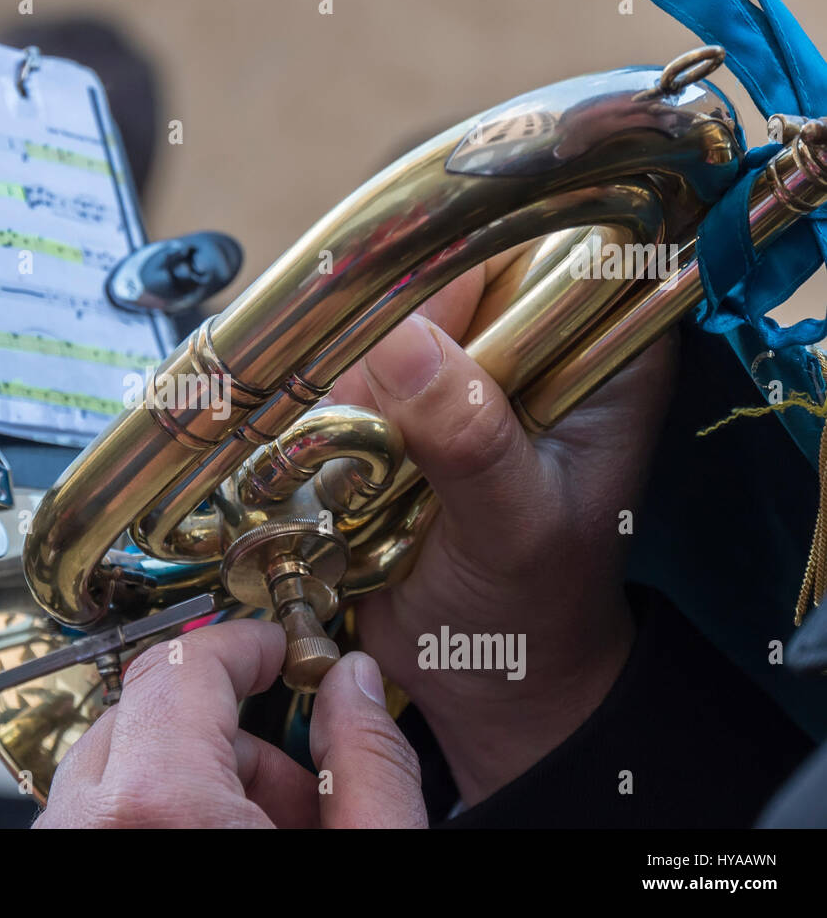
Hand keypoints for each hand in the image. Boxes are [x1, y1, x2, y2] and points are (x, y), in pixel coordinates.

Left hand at [34, 619, 426, 827]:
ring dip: (192, 782)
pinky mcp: (56, 875)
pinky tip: (219, 851)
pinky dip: (154, 819)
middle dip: (228, 734)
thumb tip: (355, 688)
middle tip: (296, 782)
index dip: (244, 646)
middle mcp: (86, 829)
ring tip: (269, 831)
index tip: (278, 654)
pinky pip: (95, 817)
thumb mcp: (371, 860)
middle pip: (146, 715)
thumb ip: (371, 765)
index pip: (186, 666)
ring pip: (116, 770)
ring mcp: (63, 851)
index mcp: (160, 810)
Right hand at [329, 251, 675, 805]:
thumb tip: (397, 337)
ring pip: (378, 321)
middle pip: (440, 269)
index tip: (396, 292)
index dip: (464, 248)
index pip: (538, 241)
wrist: (483, 679)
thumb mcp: (515, 530)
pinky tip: (329, 465)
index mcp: (598, 352)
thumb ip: (470, 440)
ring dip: (347, 381)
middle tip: (359, 404)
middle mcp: (529, 345)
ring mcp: (459, 374)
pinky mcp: (399, 407)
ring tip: (354, 461)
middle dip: (386, 325)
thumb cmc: (530, 613)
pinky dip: (321, 411)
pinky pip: (343, 375)